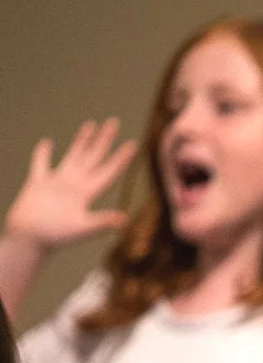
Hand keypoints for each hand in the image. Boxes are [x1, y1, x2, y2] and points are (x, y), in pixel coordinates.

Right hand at [4, 119, 136, 247]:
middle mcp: (75, 186)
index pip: (108, 172)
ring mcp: (57, 184)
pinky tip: (47, 142)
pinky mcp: (38, 184)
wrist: (29, 240)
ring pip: (73, 156)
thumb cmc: (55, 236)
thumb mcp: (81, 228)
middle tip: (114, 122)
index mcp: (86, 194)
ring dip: (82, 141)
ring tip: (91, 125)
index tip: (133, 144)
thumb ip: (102, 222)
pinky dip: (43, 153)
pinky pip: (41, 164)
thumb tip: (125, 221)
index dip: (120, 159)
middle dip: (104, 140)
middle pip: (93, 158)